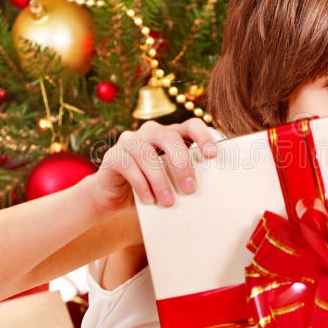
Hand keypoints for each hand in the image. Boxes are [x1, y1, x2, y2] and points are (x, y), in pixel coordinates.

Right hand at [92, 118, 217, 211]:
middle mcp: (151, 132)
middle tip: (190, 189)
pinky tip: (149, 199)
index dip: (203, 136)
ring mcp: (130, 141)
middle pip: (170, 137)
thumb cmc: (152, 188)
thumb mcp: (173, 182)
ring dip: (160, 180)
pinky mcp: (113, 155)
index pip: (191, 125)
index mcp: (171, 134)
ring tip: (169, 202)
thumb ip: (187, 178)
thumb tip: (214, 193)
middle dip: (182, 163)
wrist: (115, 199)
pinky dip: (141, 184)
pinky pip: (128, 165)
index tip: (212, 155)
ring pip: (147, 153)